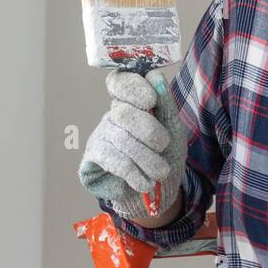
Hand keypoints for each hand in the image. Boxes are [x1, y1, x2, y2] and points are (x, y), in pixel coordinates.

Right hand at [78, 70, 186, 221]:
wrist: (158, 192)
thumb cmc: (166, 156)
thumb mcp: (174, 130)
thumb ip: (166, 104)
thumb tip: (155, 75)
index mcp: (132, 103)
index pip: (120, 82)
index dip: (132, 87)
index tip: (150, 100)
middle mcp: (113, 116)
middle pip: (124, 113)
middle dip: (150, 132)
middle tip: (163, 146)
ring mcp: (100, 135)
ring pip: (121, 140)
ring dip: (147, 159)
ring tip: (160, 172)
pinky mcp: (93, 158)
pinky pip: (113, 160)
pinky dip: (134, 173)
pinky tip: (144, 182)